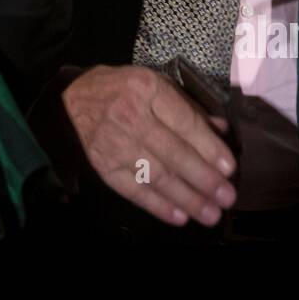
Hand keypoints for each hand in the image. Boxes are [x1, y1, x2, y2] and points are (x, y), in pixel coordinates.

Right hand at [62, 65, 236, 226]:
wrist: (70, 100)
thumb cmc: (119, 88)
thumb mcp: (154, 82)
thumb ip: (187, 105)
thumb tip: (220, 130)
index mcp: (146, 89)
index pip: (184, 122)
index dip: (208, 147)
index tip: (228, 168)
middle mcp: (130, 116)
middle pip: (173, 153)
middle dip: (203, 179)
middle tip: (226, 196)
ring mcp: (114, 143)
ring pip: (156, 175)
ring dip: (186, 198)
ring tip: (209, 213)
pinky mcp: (103, 165)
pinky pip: (133, 190)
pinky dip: (157, 205)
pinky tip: (179, 216)